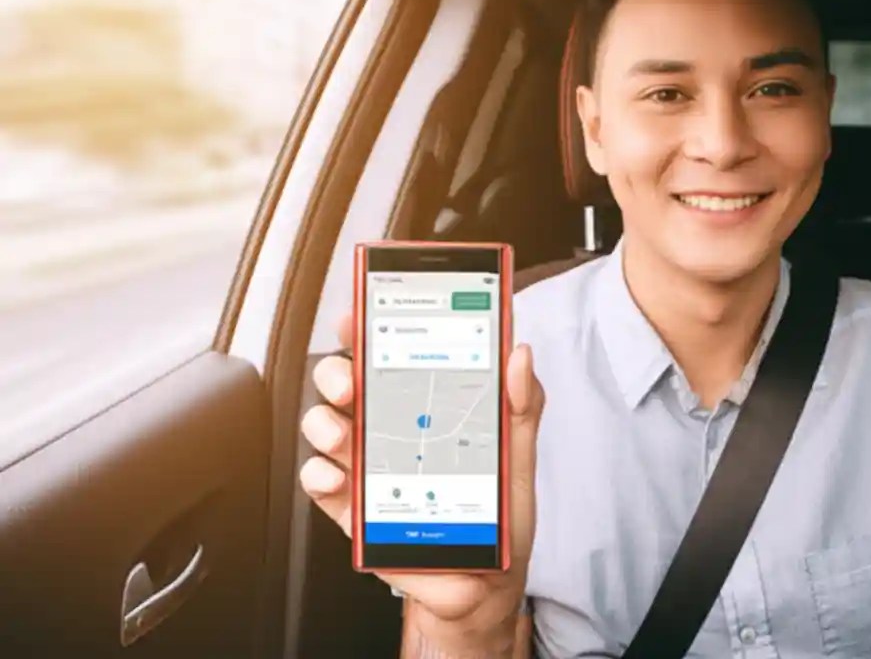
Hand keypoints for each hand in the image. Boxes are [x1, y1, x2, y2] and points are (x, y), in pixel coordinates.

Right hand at [299, 310, 543, 653]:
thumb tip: (520, 355)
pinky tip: (339, 477)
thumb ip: (521, 404)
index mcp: (426, 407)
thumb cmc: (500, 514)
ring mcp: (367, 469)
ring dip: (325, 424)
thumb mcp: (518, 454)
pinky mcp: (354, 510)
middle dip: (338, 374)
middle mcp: (389, 431)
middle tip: (351, 381)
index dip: (368, 329)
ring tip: (345, 434)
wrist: (487, 583)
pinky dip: (322, 477)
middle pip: (347, 388)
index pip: (390, 357)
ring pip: (326, 430)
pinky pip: (323, 486)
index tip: (357, 312)